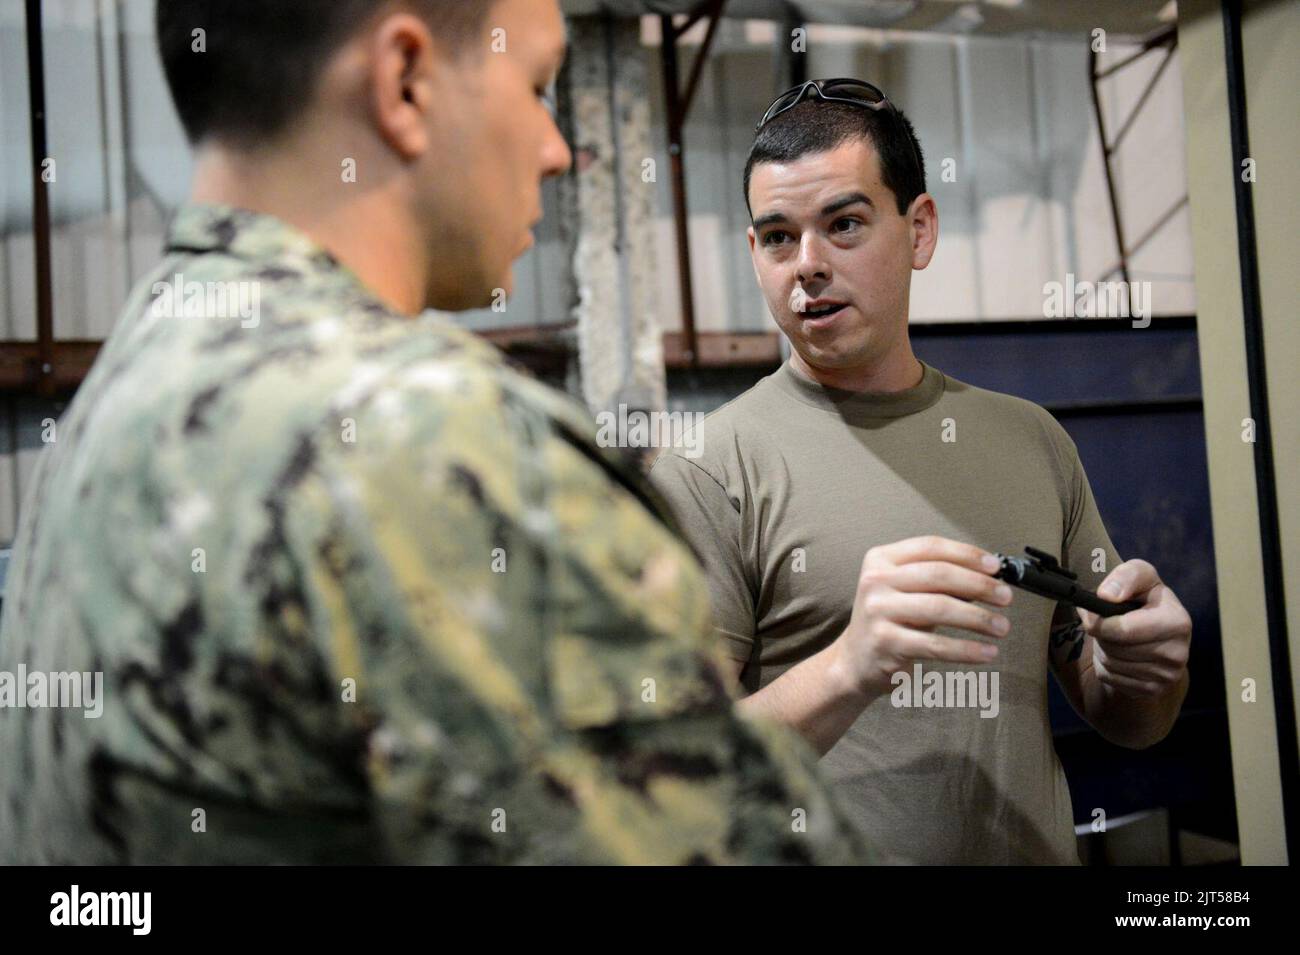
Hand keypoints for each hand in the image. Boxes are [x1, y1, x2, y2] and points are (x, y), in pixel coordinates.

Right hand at [833, 535, 1012, 699]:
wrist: (855, 660)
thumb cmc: (889, 620)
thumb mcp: (903, 590)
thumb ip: (936, 579)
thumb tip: (988, 577)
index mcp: (881, 559)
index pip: (931, 547)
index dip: (967, 554)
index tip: (996, 567)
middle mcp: (876, 581)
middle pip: (938, 574)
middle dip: (979, 585)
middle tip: (1005, 597)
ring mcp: (878, 611)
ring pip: (940, 608)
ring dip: (979, 618)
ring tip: (1002, 627)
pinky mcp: (886, 642)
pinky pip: (936, 644)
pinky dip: (967, 649)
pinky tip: (987, 652)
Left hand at [1078, 559, 1190, 698]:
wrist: (1161, 632)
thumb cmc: (1146, 598)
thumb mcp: (1140, 576)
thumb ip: (1125, 577)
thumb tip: (1106, 595)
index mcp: (1177, 621)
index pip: (1123, 631)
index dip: (1099, 623)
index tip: (1090, 614)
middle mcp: (1178, 653)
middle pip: (1114, 649)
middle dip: (1102, 635)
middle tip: (1105, 624)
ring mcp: (1168, 676)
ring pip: (1111, 665)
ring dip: (1103, 650)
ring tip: (1114, 637)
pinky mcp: (1154, 691)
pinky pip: (1111, 679)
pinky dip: (1106, 666)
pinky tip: (1119, 654)